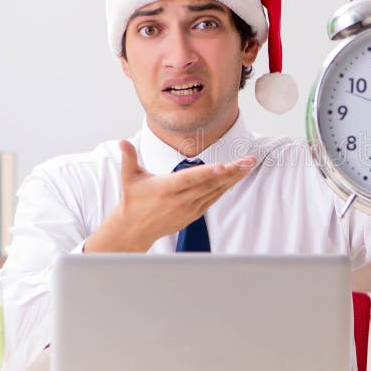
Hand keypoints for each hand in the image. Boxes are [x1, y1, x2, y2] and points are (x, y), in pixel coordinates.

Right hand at [84, 141, 255, 252]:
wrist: (134, 228)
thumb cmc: (133, 199)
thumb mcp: (129, 178)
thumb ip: (129, 158)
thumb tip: (122, 142)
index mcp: (166, 188)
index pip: (190, 178)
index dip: (207, 173)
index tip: (223, 166)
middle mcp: (180, 199)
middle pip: (210, 183)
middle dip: (231, 172)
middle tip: (249, 161)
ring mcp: (189, 208)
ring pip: (216, 190)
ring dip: (233, 177)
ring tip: (248, 165)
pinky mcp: (194, 213)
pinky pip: (214, 198)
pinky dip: (226, 187)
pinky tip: (237, 176)